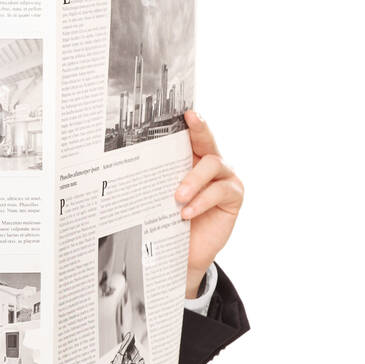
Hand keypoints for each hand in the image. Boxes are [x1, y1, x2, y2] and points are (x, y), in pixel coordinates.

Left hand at [174, 111, 243, 298]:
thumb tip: (131, 167)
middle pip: (206, 140)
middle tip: (191, 120)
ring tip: (177, 197)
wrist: (183, 254)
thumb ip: (156, 181)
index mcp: (187, 160)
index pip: (188, 137)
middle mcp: (208, 164)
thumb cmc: (169, 222)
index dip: (188, 121)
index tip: (184, 109)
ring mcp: (223, 178)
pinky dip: (202, 200)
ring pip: (212, 164)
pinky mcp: (233, 195)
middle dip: (200, 128)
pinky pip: (220, 191)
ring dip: (193, 179)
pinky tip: (187, 212)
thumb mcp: (159, 199)